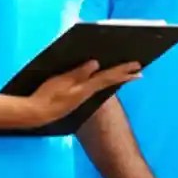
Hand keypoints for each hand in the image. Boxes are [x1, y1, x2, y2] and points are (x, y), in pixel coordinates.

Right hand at [25, 60, 141, 125]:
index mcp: (85, 88)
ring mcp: (83, 97)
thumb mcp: (60, 81)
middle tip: (140, 71)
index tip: (138, 66)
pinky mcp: (76, 99)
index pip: (108, 77)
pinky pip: (96, 87)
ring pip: (104, 85)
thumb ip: (78, 73)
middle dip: (124, 75)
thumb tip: (95, 63)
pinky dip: (105, 82)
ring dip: (116, 78)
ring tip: (127, 74)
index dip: (123, 71)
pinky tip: (105, 80)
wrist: (37, 115)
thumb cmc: (46, 96)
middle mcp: (87, 93)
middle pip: (110, 82)